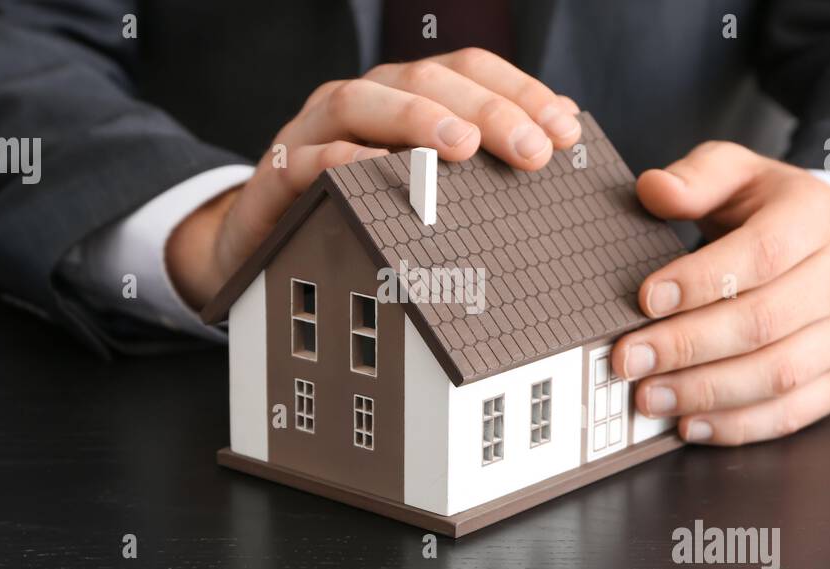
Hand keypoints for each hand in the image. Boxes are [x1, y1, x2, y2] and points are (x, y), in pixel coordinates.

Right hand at [166, 48, 582, 307]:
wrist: (263, 238)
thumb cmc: (357, 207)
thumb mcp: (421, 180)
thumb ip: (478, 157)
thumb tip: (559, 134)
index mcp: (405, 95)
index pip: (469, 70)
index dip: (521, 91)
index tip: (566, 131)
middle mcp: (363, 100)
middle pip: (426, 80)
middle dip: (485, 110)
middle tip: (530, 152)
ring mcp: (315, 130)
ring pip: (363, 102)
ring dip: (416, 120)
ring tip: (461, 149)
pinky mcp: (279, 173)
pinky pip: (308, 161)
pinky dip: (343, 164)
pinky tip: (379, 176)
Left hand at [611, 141, 829, 445]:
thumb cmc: (773, 210)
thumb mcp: (738, 174)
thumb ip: (696, 178)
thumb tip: (655, 189)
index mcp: (816, 218)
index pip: (761, 254)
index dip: (701, 281)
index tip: (646, 300)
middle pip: (764, 322)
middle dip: (687, 346)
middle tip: (629, 359)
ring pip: (780, 374)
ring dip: (706, 392)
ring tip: (649, 397)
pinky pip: (795, 412)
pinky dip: (739, 426)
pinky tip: (689, 424)